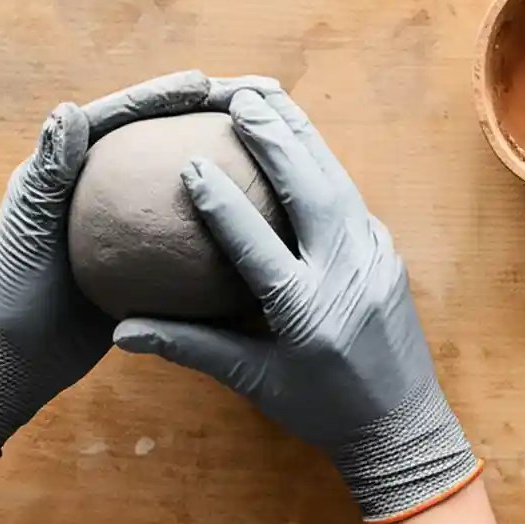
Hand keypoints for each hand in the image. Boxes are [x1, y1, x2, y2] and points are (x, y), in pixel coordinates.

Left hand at [0, 70, 275, 456]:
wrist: (24, 355)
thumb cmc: (16, 292)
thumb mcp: (27, 229)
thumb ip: (48, 170)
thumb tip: (70, 110)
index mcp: (76, 160)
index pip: (126, 114)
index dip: (165, 94)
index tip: (206, 85)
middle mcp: (112, 177)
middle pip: (172, 129)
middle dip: (219, 105)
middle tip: (264, 94)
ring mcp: (139, 213)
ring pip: (196, 167)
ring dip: (238, 147)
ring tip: (280, 136)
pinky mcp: (158, 246)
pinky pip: (204, 219)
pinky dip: (237, 208)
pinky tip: (273, 208)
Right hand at [114, 87, 480, 523]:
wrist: (402, 423)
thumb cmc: (321, 409)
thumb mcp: (254, 381)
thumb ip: (191, 348)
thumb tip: (122, 331)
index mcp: (307, 310)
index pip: (256, 244)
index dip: (221, 203)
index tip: (189, 163)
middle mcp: (346, 274)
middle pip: (308, 192)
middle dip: (275, 141)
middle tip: (239, 100)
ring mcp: (374, 259)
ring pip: (337, 183)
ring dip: (304, 138)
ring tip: (270, 100)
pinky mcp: (387, 253)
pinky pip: (352, 198)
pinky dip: (325, 164)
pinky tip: (302, 141)